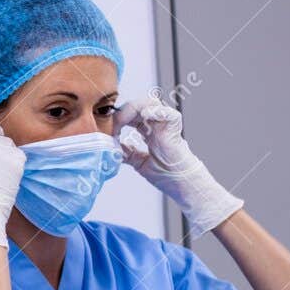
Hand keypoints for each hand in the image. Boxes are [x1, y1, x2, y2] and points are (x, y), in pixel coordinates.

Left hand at [113, 94, 242, 234]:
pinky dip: (158, 111)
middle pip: (139, 107)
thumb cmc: (165, 175)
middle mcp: (158, 127)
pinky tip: (146, 115)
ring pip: (152, 104)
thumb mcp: (138, 162)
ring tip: (124, 120)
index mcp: (150, 132)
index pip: (132, 116)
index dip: (118, 119)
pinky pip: (170, 114)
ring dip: (135, 108)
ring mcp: (166, 127)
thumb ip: (127, 153)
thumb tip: (111, 148)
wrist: (180, 185)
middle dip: (123, 112)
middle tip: (113, 124)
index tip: (108, 129)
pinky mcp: (175, 131)